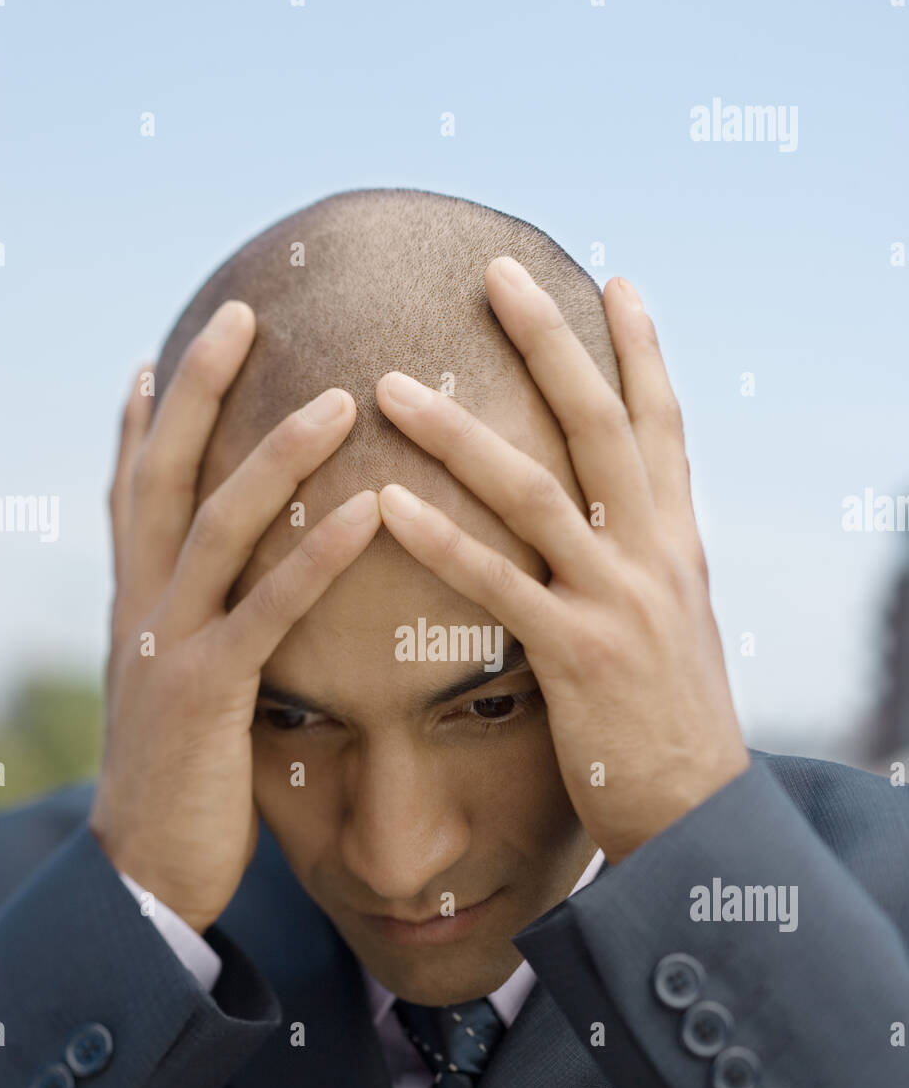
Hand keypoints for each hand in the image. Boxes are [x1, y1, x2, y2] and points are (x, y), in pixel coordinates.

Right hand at [90, 302, 380, 931]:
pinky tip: (365, 513)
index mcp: (138, 606)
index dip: (144, 418)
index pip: (135, 491)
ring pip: (217, 526)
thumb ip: (198, 636)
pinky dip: (313, 556)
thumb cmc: (179, 788)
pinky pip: (266, 611)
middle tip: (242, 314)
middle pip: (163, 474)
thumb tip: (226, 602)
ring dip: (275, 457)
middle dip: (198, 390)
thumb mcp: (176, 695)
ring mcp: (168, 647)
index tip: (166, 352)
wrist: (143, 880)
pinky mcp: (206, 695)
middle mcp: (143, 609)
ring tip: (338, 399)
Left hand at [373, 261, 749, 866]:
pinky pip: (497, 587)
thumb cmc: (675, 726)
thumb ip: (646, 567)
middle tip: (498, 272)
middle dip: (552, 343)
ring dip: (460, 433)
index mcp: (679, 545)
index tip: (617, 282)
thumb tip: (619, 524)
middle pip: (600, 426)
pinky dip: (441, 542)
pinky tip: (385, 506)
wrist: (701, 815)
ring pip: (534, 492)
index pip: (664, 427)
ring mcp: (617, 602)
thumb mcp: (675, 628)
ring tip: (392, 384)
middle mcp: (655, 556)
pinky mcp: (577, 657)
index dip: (643, 352)